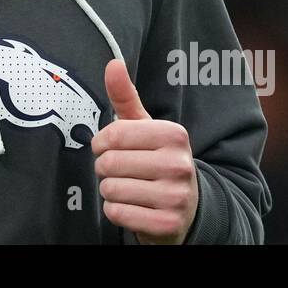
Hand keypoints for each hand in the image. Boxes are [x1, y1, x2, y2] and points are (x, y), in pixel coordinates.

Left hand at [91, 58, 198, 243]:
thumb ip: (125, 96)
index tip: (107, 147)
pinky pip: (117, 213)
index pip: (113, 135)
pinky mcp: (167, 224)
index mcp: (174, 134)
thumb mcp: (145, 127)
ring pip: (111, 189)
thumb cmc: (157, 160)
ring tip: (127, 187)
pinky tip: (132, 206)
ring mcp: (176, 196)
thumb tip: (113, 63)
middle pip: (110, 163)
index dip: (101, 143)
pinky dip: (116, 211)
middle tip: (120, 171)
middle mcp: (179, 164)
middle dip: (105, 168)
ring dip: (109, 190)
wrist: (186, 207)